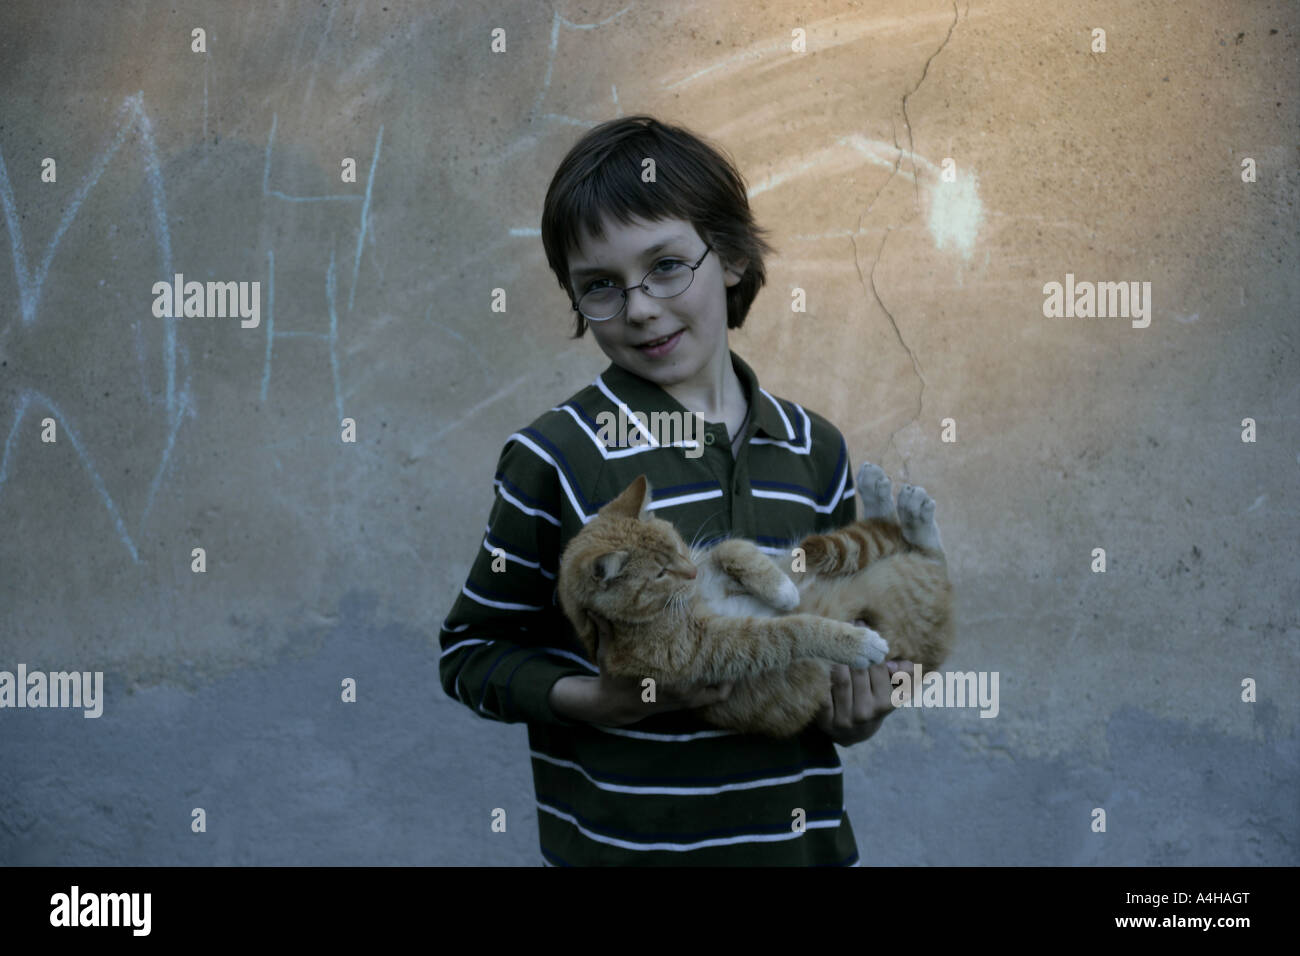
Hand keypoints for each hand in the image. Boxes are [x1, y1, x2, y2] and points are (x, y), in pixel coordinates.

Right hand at [550, 612, 733, 726]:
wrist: (615, 706)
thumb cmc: (613, 675)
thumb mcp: (607, 650)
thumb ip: (605, 627)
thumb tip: (595, 602)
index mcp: (665, 672)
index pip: (693, 652)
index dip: (708, 636)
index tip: (716, 617)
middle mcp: (680, 685)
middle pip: (713, 665)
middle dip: (724, 647)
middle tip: (737, 627)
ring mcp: (688, 696)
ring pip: (720, 681)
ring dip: (730, 666)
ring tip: (741, 646)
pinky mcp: (691, 703)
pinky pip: (717, 696)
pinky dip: (727, 685)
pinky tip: (733, 671)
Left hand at [814, 620, 911, 745]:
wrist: (852, 732)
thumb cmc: (874, 702)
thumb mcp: (893, 690)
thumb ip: (904, 674)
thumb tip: (896, 663)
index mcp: (886, 703)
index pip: (878, 669)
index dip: (870, 647)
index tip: (864, 625)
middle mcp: (867, 712)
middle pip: (859, 672)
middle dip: (853, 647)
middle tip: (847, 623)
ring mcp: (845, 719)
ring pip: (840, 680)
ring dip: (836, 657)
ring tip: (833, 637)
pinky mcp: (826, 722)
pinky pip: (823, 693)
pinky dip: (821, 676)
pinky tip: (819, 659)